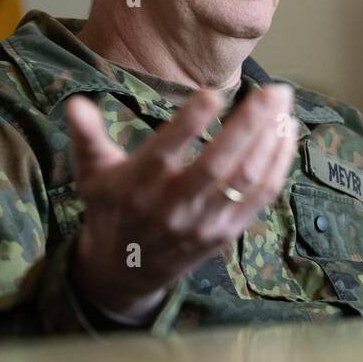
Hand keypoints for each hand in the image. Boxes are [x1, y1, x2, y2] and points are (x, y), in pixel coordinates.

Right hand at [63, 83, 297, 319]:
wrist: (126, 271)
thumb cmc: (111, 208)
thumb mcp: (90, 174)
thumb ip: (86, 137)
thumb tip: (75, 104)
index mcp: (138, 186)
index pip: (166, 152)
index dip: (190, 124)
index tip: (214, 93)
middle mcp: (173, 206)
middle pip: (217, 165)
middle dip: (249, 125)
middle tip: (273, 90)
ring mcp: (204, 222)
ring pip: (244, 180)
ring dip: (270, 140)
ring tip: (283, 103)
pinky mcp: (226, 232)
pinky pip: (260, 198)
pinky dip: (277, 165)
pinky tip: (287, 134)